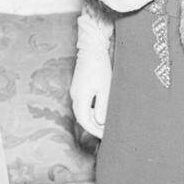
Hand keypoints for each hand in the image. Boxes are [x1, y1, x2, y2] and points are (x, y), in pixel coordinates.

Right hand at [70, 8, 112, 137]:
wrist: (92, 47)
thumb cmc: (100, 67)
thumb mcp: (104, 88)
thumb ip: (102, 107)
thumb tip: (100, 123)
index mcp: (79, 97)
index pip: (84, 121)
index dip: (94, 130)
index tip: (106, 136)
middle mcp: (75, 95)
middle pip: (83, 117)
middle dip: (94, 126)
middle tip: (108, 132)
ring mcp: (76, 90)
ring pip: (84, 110)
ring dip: (94, 118)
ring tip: (107, 123)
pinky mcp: (80, 86)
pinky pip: (85, 103)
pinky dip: (93, 110)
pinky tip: (102, 110)